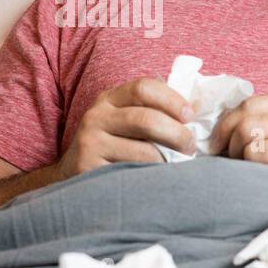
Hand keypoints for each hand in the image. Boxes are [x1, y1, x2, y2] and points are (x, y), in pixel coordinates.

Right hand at [57, 76, 196, 179]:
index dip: (172, 100)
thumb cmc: (111, 147)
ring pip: (144, 151)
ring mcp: (90, 143)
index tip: (190, 116)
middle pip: (146, 119)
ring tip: (178, 166)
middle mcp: (96, 117)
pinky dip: (153, 177)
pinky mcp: (89, 169)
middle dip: (177, 134)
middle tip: (190, 147)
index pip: (143, 87)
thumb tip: (197, 105)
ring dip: (169, 160)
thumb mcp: (123, 120)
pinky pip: (132, 174)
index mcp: (108, 99)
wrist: (70, 175)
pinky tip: (159, 180)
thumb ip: (152, 109)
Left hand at [208, 94, 267, 187]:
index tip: (216, 142)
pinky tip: (260, 182)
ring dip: (242, 165)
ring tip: (248, 172)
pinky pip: (264, 172)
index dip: (225, 124)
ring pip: (252, 150)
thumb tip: (223, 125)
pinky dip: (255, 178)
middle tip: (227, 160)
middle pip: (247, 126)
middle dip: (228, 146)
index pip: (250, 104)